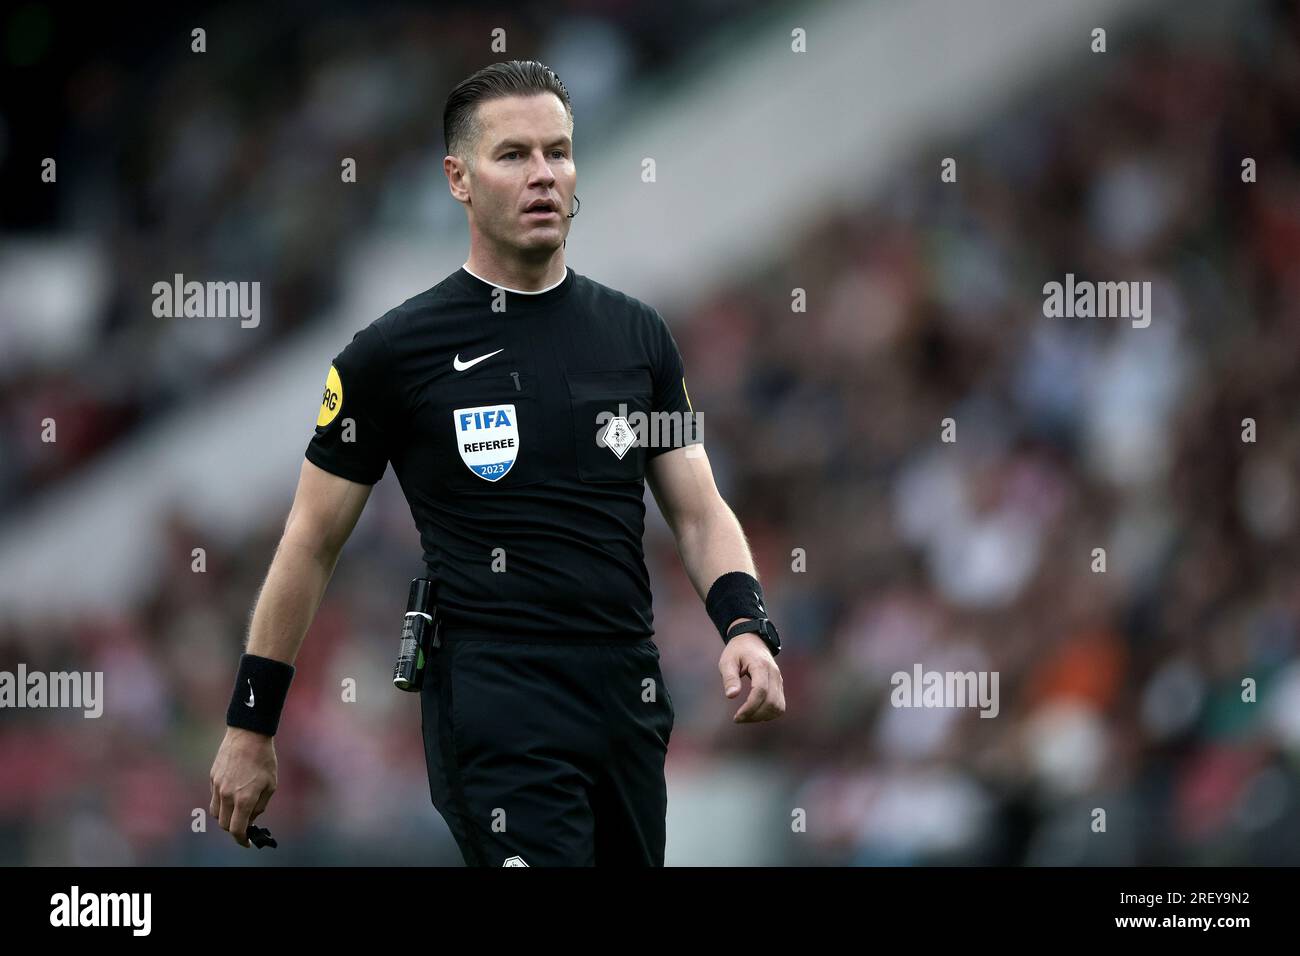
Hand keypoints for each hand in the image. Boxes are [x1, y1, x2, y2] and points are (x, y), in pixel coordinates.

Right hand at [210, 726, 277, 846]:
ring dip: (226, 816)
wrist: (248, 735)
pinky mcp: (212, 777)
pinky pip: (214, 797)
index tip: (247, 842)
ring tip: (238, 809)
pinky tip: (233, 793)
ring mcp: (217, 786)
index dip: (242, 840)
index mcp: (244, 799)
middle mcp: (227, 795)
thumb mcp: (271, 785)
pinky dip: (222, 801)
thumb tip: (251, 818)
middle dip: (234, 829)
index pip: (237, 829)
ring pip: (216, 812)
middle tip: (244, 825)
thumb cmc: (264, 759)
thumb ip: (260, 806)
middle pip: (224, 824)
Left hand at [719, 624, 785, 722]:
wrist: (752, 640)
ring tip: (746, 717)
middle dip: (755, 715)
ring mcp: (779, 680)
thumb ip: (730, 678)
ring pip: (778, 706)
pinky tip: (755, 714)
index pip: (760, 691)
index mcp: (760, 666)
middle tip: (738, 718)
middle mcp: (774, 673)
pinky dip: (769, 714)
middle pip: (771, 702)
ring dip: (762, 716)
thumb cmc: (737, 651)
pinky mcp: (780, 686)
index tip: (736, 717)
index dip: (750, 707)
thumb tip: (731, 696)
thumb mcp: (727, 661)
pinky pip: (780, 705)